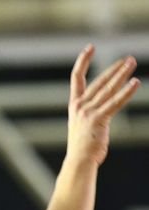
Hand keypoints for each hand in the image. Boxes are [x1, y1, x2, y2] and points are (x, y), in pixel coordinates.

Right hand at [67, 44, 139, 166]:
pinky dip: (126, 92)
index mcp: (74, 106)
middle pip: (99, 81)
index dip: (83, 62)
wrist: (79, 161)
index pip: (76, 79)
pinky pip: (115, 103)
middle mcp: (79, 107)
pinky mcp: (98, 120)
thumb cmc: (83, 147)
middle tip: (129, 59)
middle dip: (114, 69)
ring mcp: (87, 113)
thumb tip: (109, 104)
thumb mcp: (84, 125)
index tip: (90, 48)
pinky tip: (135, 83)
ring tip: (132, 64)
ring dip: (122, 75)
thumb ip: (94, 112)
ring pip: (108, 89)